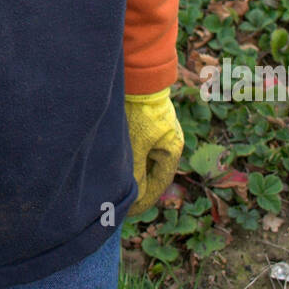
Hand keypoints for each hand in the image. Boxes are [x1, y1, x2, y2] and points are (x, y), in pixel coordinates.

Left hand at [124, 86, 183, 215]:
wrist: (139, 76)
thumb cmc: (140, 110)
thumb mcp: (136, 144)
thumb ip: (136, 170)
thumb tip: (134, 195)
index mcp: (172, 149)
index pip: (159, 184)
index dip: (145, 201)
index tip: (129, 212)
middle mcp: (169, 142)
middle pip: (153, 173)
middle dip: (138, 188)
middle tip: (120, 204)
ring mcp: (159, 132)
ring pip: (145, 161)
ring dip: (133, 173)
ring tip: (116, 186)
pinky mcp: (148, 123)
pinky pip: (140, 149)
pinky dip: (131, 159)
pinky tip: (117, 164)